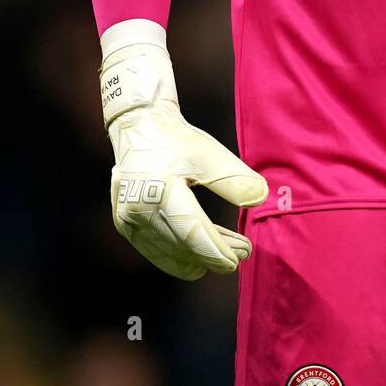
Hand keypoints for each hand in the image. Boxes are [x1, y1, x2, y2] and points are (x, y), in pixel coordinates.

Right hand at [102, 41, 268, 279]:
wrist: (139, 128)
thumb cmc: (176, 140)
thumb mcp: (209, 153)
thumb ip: (234, 178)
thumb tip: (259, 199)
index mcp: (160, 188)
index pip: (192, 231)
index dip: (216, 250)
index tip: (240, 257)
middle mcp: (138, 209)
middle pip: (182, 245)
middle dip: (214, 255)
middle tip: (244, 253)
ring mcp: (127, 219)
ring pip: (169, 251)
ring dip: (199, 258)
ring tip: (229, 252)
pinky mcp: (125, 224)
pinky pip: (156, 249)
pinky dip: (180, 254)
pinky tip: (202, 256)